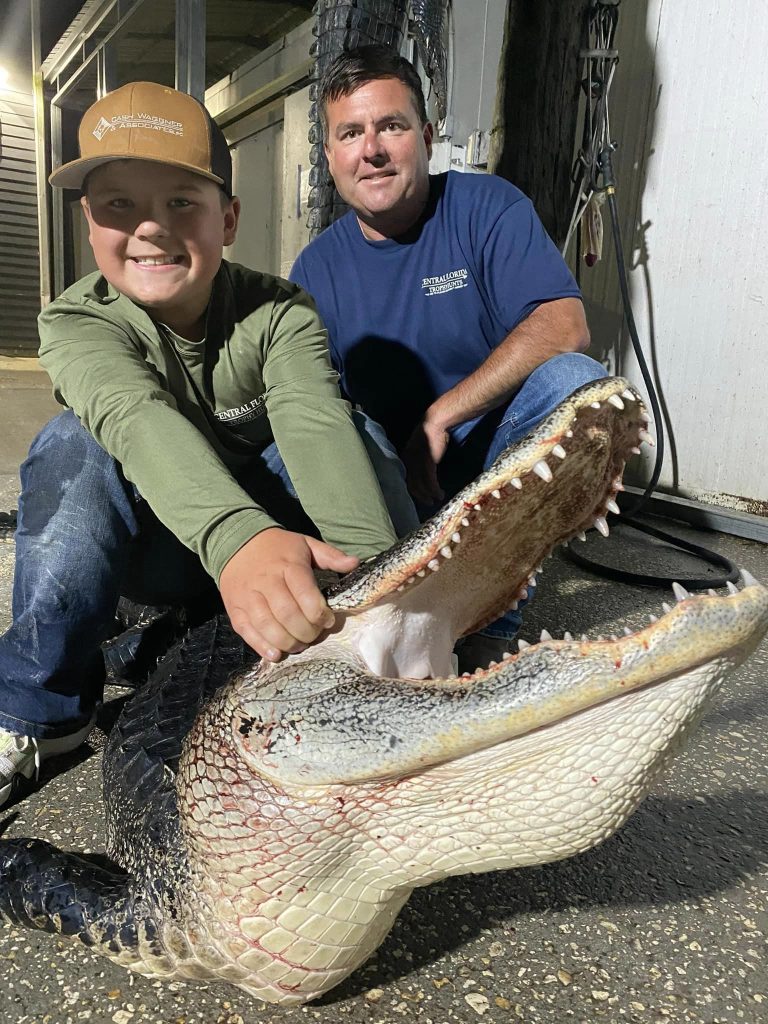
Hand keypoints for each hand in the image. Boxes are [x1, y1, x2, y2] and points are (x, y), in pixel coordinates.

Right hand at [219, 528, 358, 661]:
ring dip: (287, 642)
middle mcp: (266, 581)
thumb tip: (355, 564)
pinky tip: (276, 654)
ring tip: (299, 645)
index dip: (320, 614)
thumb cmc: (278, 548)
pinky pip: (246, 631)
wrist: (237, 542)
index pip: (306, 595)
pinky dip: (261, 646)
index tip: (328, 620)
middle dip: (306, 632)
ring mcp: (248, 596)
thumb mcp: (306, 544)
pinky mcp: (235, 608)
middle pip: (287, 614)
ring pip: (267, 626)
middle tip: (314, 635)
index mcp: (288, 566)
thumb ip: (331, 556)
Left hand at [401, 418, 448, 505]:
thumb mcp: (421, 448)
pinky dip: (435, 490)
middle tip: (428, 503)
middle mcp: (408, 462)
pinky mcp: (428, 463)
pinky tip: (440, 494)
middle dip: (420, 496)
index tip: (420, 496)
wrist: (435, 423)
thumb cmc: (430, 433)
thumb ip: (419, 459)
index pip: (405, 478)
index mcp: (405, 458)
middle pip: (412, 485)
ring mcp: (417, 463)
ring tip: (437, 499)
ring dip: (429, 495)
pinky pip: (430, 481)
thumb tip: (423, 470)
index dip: (413, 489)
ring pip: (421, 485)